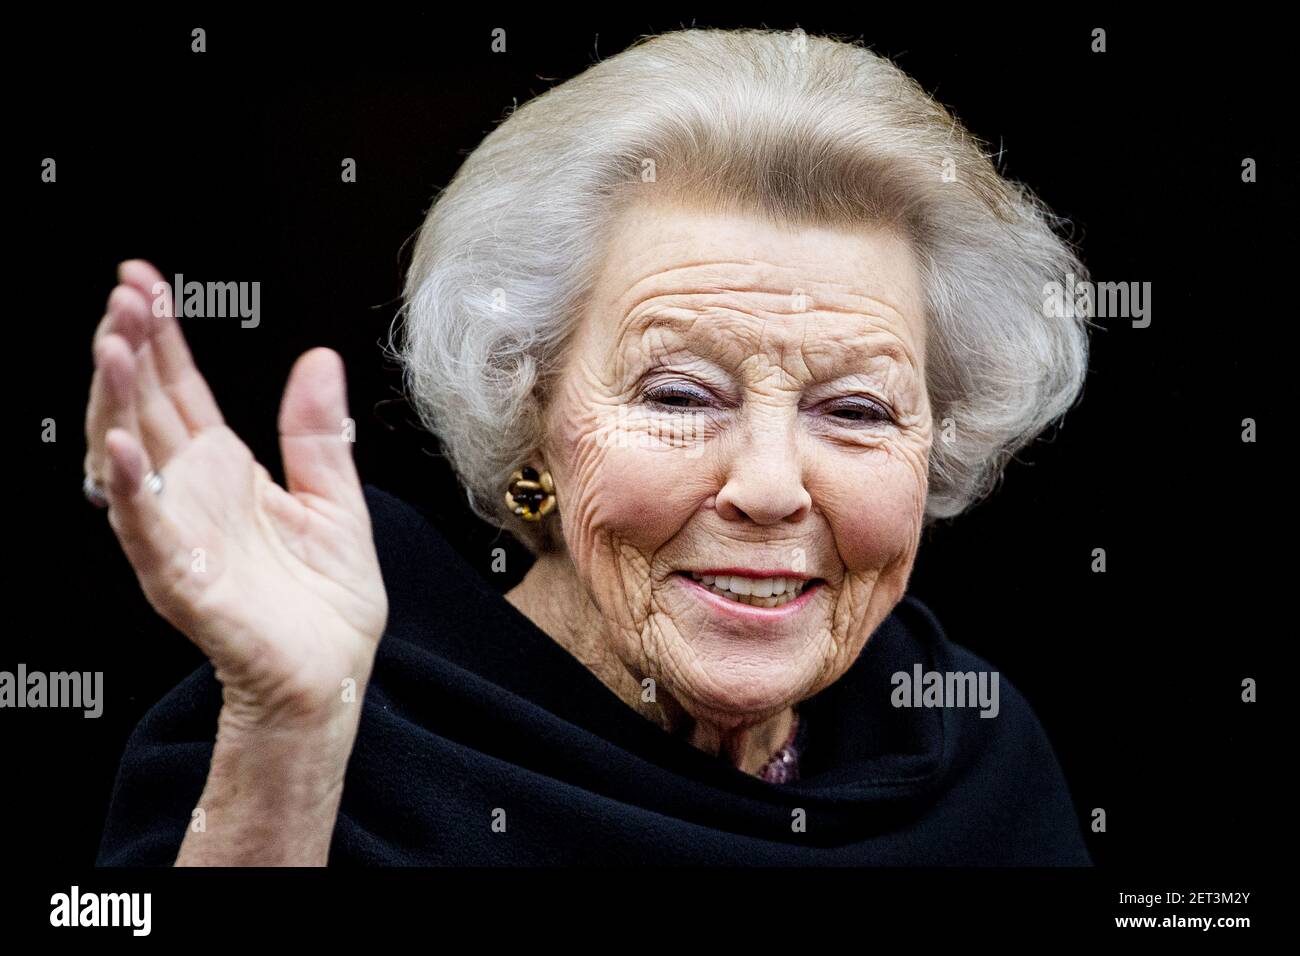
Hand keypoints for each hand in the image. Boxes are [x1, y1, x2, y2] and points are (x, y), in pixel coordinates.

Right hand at [85, 260, 387, 730]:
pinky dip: (127, 486)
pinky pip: (143, 525)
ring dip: (116, 398)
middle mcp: (193, 495)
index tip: (146, 282)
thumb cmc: (327, 604)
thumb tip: (318, 359)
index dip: (161, 336)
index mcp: (226, 472)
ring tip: (113, 343)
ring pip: (127, 454)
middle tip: (123, 291)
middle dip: (130, 347)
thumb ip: (316, 431)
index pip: (180, 389)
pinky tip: (118, 444)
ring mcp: (180, 532)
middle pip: (144, 407)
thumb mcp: (335, 498)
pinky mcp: (181, 575)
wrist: (332, 673)